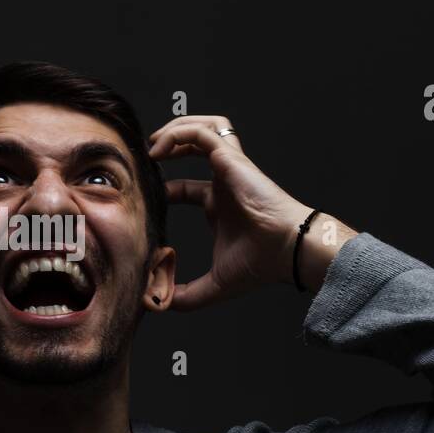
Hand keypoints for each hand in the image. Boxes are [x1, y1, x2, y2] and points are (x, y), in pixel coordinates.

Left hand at [148, 115, 354, 307]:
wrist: (286, 251)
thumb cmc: (262, 264)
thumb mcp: (215, 284)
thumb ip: (188, 296)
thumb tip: (161, 304)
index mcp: (219, 205)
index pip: (187, 187)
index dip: (164, 188)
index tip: (147, 195)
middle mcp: (223, 182)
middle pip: (196, 148)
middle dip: (170, 144)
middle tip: (147, 156)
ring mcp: (229, 168)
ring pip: (203, 128)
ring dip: (176, 129)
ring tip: (154, 143)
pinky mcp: (231, 159)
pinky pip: (203, 132)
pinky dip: (180, 133)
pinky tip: (160, 149)